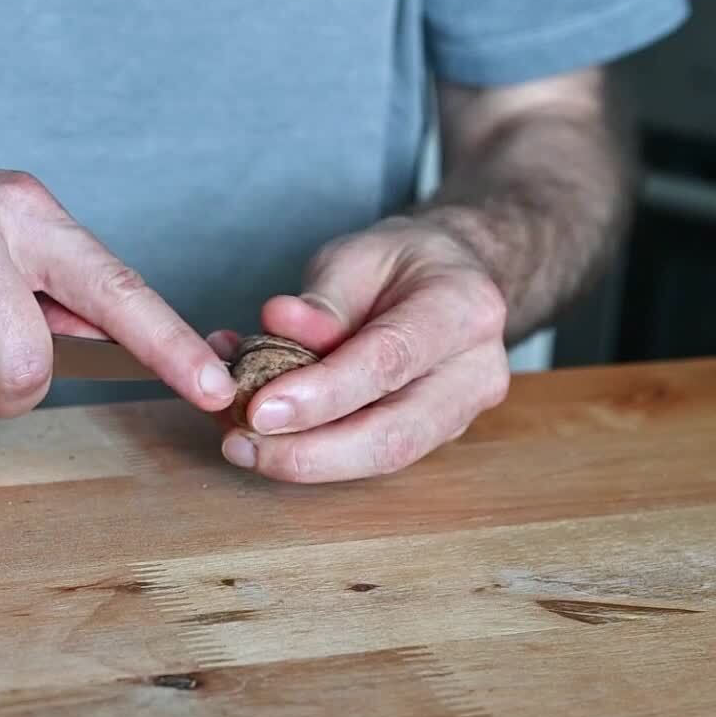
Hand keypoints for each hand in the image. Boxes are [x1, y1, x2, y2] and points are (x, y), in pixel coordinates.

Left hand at [213, 217, 510, 482]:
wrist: (449, 282)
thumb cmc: (401, 264)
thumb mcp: (359, 256)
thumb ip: (324, 299)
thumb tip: (278, 325)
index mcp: (463, 310)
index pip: (387, 361)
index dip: (320, 393)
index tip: (259, 409)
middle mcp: (475, 372)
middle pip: (393, 436)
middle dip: (310, 453)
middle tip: (240, 445)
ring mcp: (460, 415)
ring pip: (383, 460)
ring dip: (305, 460)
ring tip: (241, 444)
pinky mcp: (433, 439)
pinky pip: (371, 456)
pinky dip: (313, 451)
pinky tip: (263, 438)